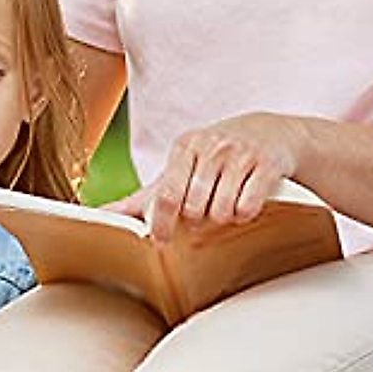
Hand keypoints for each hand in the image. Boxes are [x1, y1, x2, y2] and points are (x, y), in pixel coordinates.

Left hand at [124, 112, 306, 241]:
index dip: (162, 223)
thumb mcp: (182, 167)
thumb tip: (102, 216)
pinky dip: (244, 214)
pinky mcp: (266, 164)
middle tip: (203, 214)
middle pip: (194, 207)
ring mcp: (240, 154)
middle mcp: (211, 147)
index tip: (161, 240)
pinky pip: (248, 207)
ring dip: (223, 218)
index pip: (166, 194)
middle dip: (197, 219)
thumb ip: (144, 196)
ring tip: (225, 207)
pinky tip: (244, 205)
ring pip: (222, 210)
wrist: (270, 132)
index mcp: (185, 147)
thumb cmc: (217, 156)